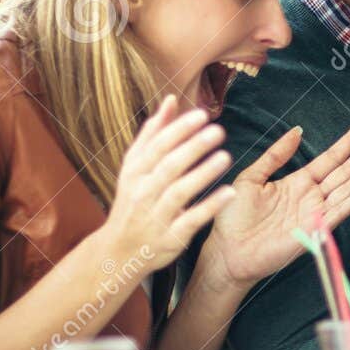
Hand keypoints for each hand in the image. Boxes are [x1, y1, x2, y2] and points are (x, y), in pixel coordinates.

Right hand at [101, 95, 235, 270]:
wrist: (119, 250)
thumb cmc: (133, 200)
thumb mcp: (135, 168)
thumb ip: (153, 133)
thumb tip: (170, 99)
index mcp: (135, 173)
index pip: (157, 147)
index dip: (178, 130)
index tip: (201, 114)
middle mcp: (143, 192)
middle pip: (168, 167)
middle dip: (192, 147)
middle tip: (218, 130)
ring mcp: (156, 216)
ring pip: (179, 192)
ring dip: (202, 174)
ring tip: (225, 157)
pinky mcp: (171, 237)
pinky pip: (191, 220)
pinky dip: (210, 207)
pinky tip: (229, 193)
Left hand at [201, 117, 349, 288]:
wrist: (228, 252)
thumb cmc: (234, 218)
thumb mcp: (252, 177)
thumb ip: (276, 155)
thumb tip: (297, 130)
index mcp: (299, 181)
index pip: (332, 157)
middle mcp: (313, 196)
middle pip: (347, 169)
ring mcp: (317, 212)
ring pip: (349, 186)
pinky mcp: (316, 229)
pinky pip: (341, 210)